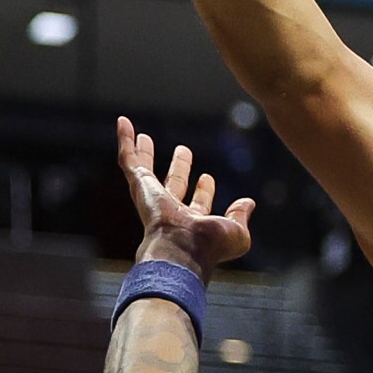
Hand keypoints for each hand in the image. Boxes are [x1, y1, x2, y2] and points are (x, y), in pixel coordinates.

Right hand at [116, 116, 253, 282]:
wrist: (182, 249)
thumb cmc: (208, 247)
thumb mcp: (236, 232)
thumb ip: (240, 216)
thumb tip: (249, 203)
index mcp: (192, 223)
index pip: (197, 204)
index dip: (204, 192)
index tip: (208, 178)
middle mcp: (170, 211)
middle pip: (173, 184)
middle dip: (178, 168)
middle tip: (184, 151)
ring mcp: (152, 198)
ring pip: (144, 171)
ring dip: (144, 154)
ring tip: (143, 137)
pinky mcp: (139, 186)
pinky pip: (129, 159)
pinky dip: (125, 140)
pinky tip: (123, 122)